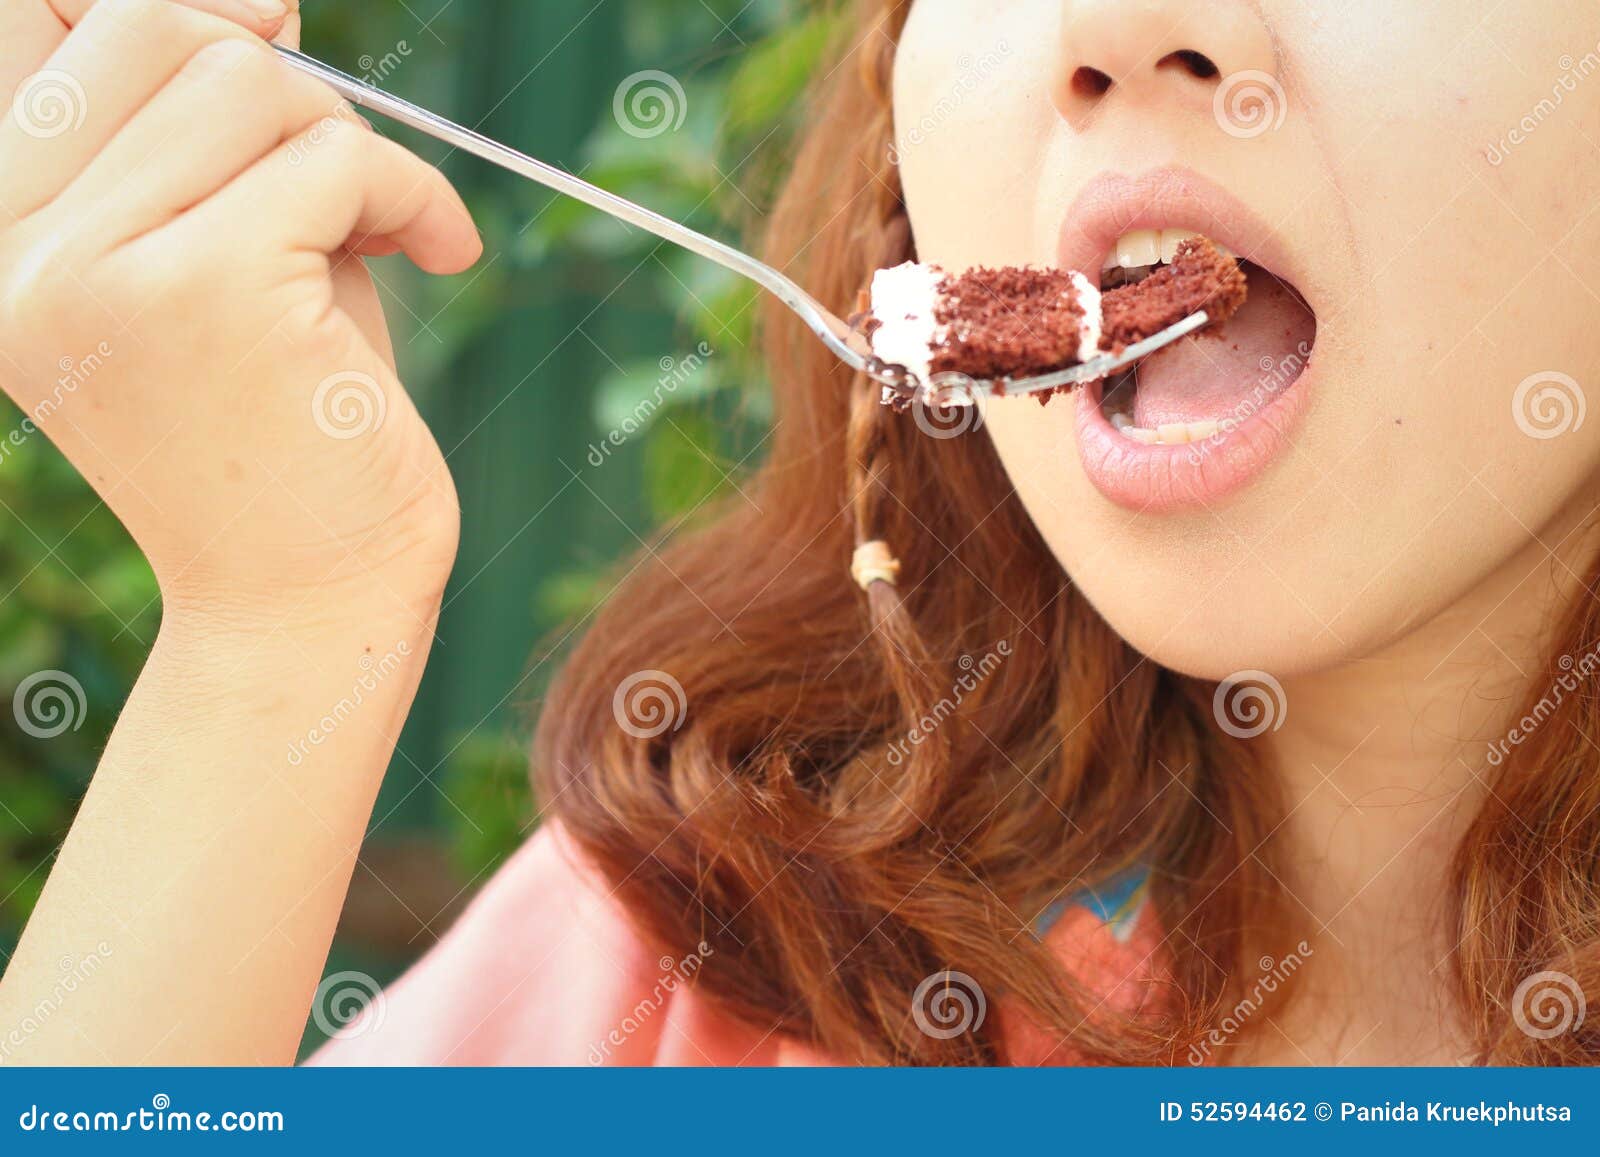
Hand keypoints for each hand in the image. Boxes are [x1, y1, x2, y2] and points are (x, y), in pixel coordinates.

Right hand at [0, 0, 481, 613]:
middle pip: (148, 21)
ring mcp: (92, 269)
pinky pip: (336, 155)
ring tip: (380, 228)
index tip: (266, 33)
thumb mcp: (225, 245)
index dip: (159, 2)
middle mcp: (8, 245)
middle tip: (342, 173)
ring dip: (346, 142)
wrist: (312, 595)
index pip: (33, 14)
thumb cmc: (283, 421)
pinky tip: (442, 252)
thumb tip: (261, 0)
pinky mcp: (203, 293)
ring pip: (244, 78)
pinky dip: (412, 190)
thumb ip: (214, 132)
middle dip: (280, 81)